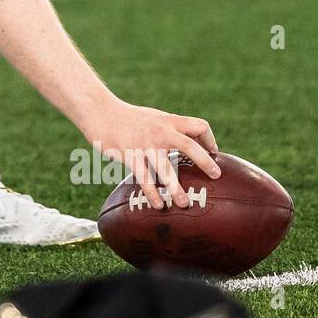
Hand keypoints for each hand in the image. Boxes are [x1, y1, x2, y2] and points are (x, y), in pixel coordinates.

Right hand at [81, 100, 219, 208]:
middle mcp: (160, 132)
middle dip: (205, 162)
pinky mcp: (130, 156)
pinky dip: (152, 193)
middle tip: (216, 175)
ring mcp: (145, 145)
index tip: (213, 152)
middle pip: (189, 146)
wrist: (101, 112)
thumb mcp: (154, 117)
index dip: (209, 139)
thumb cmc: (130, 118)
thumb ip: (171, 129)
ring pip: (165, 169)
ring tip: (184, 204)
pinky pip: (144, 178)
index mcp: (169, 121)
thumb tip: (190, 145)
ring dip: (176, 188)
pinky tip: (158, 205)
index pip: (199, 126)